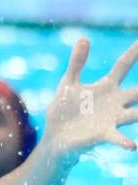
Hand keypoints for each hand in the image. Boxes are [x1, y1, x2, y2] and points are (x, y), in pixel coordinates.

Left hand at [43, 37, 137, 155]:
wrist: (55, 137)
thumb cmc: (64, 109)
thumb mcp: (68, 83)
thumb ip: (77, 63)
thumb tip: (84, 38)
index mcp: (106, 87)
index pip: (124, 65)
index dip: (135, 52)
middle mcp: (115, 102)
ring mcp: (112, 118)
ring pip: (135, 114)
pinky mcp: (103, 134)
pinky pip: (117, 137)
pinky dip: (124, 141)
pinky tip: (132, 146)